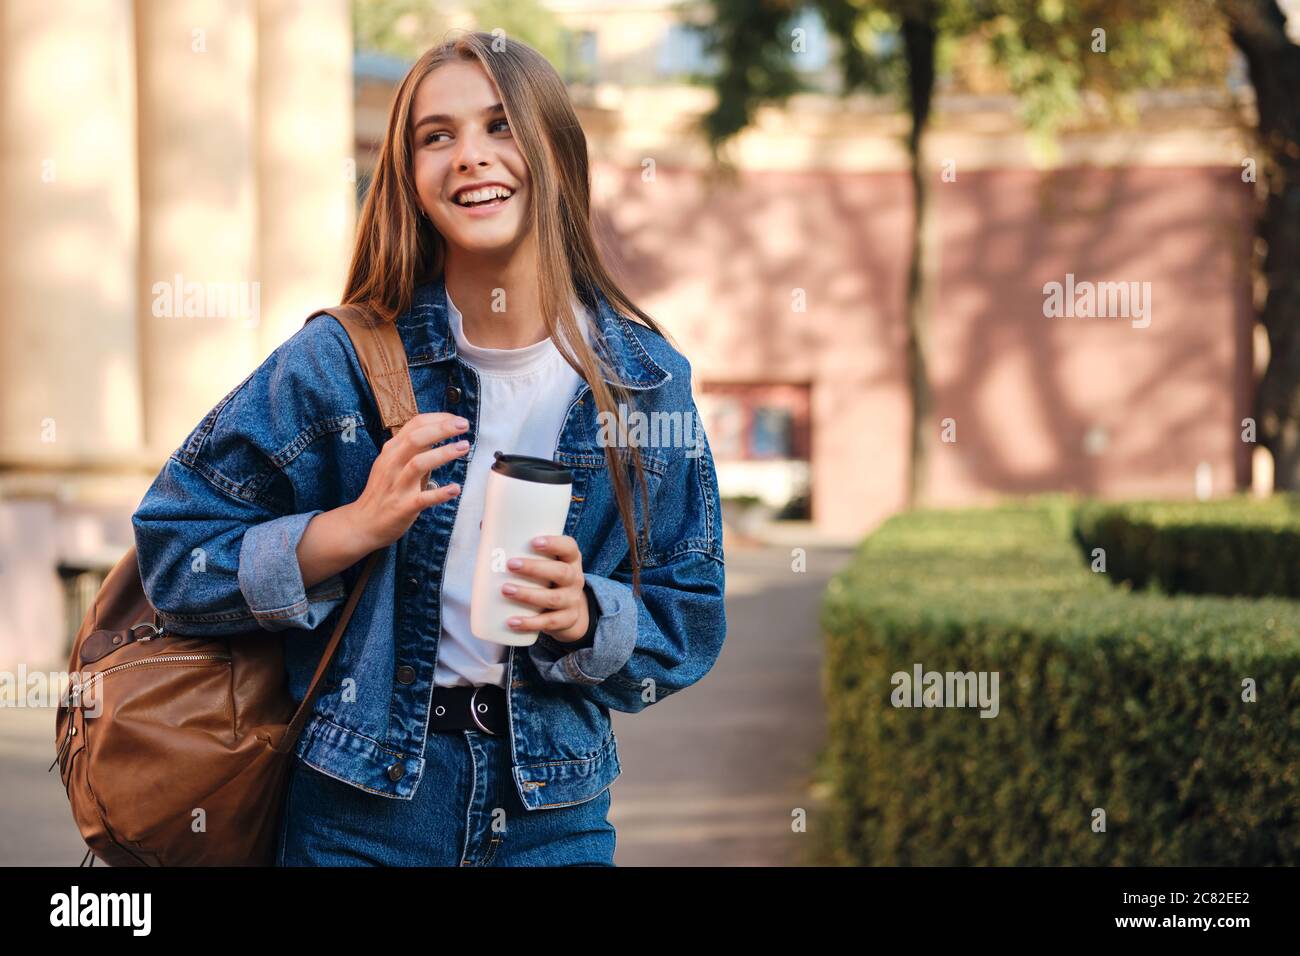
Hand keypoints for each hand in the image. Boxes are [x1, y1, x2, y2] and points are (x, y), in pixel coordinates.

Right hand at [346, 412, 470, 550]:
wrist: (363, 522)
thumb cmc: (384, 490)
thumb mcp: (393, 463)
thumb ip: (412, 448)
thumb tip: (438, 431)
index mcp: (391, 450)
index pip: (414, 425)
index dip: (437, 419)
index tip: (457, 419)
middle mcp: (392, 464)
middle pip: (416, 439)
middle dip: (441, 429)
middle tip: (464, 425)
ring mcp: (397, 485)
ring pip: (418, 463)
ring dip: (443, 453)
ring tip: (464, 447)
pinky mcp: (403, 506)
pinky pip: (423, 498)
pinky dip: (440, 493)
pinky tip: (455, 489)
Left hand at [501, 535, 587, 641]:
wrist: (568, 610)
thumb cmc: (547, 577)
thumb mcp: (543, 561)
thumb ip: (518, 545)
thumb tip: (483, 525)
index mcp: (570, 559)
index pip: (569, 547)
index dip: (554, 543)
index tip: (533, 541)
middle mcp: (575, 579)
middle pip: (561, 572)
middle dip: (535, 568)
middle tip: (510, 565)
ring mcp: (571, 601)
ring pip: (553, 598)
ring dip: (528, 594)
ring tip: (506, 589)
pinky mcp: (566, 620)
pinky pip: (549, 623)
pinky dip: (529, 623)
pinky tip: (512, 621)